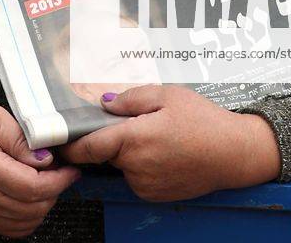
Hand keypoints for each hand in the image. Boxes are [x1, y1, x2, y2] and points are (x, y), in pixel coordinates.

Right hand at [0, 99, 80, 238]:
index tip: (72, 168)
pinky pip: (15, 228)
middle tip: (63, 169)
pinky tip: (34, 194)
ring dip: (45, 203)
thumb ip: (21, 139)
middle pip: (33, 207)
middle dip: (56, 190)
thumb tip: (45, 159)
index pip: (33, 187)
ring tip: (49, 179)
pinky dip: (31, 215)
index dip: (59, 180)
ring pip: (27, 221)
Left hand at [62, 85, 280, 201]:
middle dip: (111, 137)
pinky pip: (136, 176)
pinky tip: (165, 151)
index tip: (57, 138)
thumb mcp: (167, 95)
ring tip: (159, 135)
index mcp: (134, 139)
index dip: (70, 143)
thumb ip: (130, 98)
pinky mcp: (154, 194)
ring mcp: (144, 185)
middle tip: (137, 121)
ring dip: (129, 151)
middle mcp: (135, 167)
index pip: (88, 146)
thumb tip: (102, 103)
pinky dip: (142, 163)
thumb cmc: (203, 120)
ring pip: (122, 164)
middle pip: (106, 152)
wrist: (233, 154)